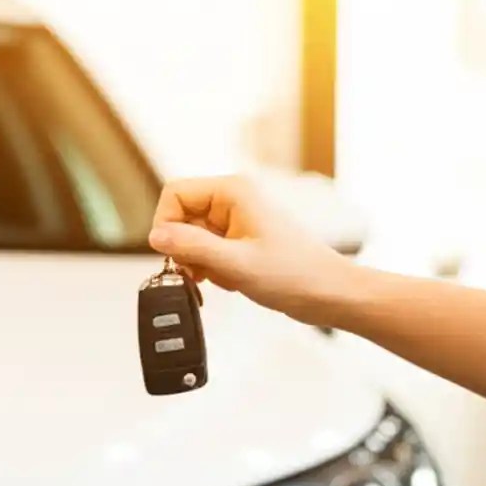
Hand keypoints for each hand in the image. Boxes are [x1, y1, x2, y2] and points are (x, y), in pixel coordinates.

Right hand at [148, 176, 353, 325]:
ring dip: (200, 262)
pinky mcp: (239, 238)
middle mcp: (233, 199)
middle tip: (201, 272)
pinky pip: (207, 249)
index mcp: (233, 191)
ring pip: (192, 236)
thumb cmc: (296, 275)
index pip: (175, 193)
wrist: (329, 293)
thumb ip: (192, 247)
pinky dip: (211, 268)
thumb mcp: (236, 264)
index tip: (173, 254)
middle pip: (181, 216)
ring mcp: (236, 219)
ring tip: (225, 277)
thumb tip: (155, 236)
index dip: (166, 224)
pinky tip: (231, 280)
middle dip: (186, 249)